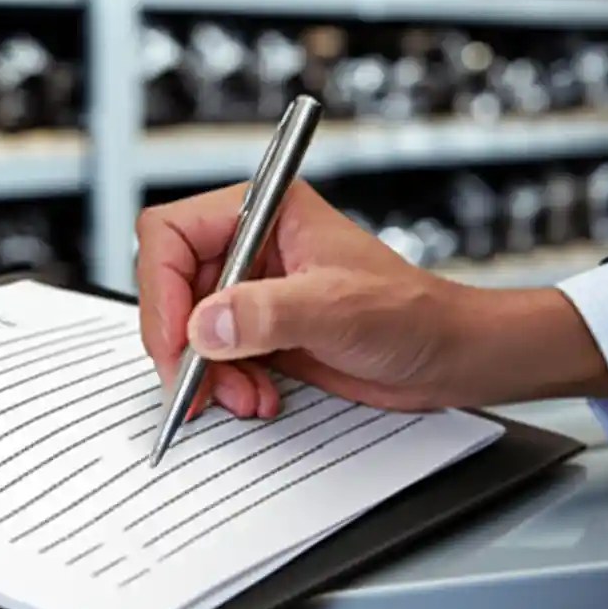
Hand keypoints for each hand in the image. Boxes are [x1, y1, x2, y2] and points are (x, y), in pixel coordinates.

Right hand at [136, 180, 607, 416]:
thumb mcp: (338, 309)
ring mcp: (252, 289)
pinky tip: (256, 396)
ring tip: (244, 396)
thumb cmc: (411, 314)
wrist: (446, 357)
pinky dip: (223, 384)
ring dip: (205, 372)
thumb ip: (266, 313)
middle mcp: (251, 246)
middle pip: (171, 287)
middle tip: (195, 387)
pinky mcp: (259, 329)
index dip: (160, 287)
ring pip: (187, 328)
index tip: (176, 340)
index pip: (172, 233)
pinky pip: (212, 356)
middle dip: (182, 342)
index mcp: (264, 212)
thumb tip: (203, 324)